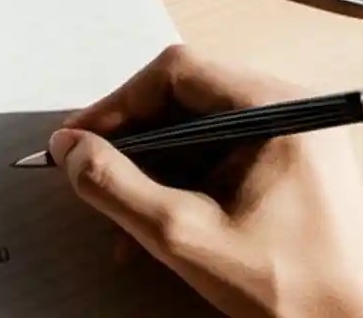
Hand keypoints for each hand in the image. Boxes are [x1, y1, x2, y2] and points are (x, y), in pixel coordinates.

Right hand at [52, 45, 362, 317]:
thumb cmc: (290, 288)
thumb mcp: (183, 235)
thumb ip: (115, 186)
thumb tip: (69, 150)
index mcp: (275, 110)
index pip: (175, 73)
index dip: (117, 105)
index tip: (78, 140)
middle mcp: (289, 111)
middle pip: (184, 99)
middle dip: (131, 142)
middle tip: (91, 172)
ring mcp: (293, 137)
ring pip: (196, 131)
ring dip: (151, 171)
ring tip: (121, 218)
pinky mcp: (291, 166)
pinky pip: (219, 156)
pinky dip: (182, 185)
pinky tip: (157, 226)